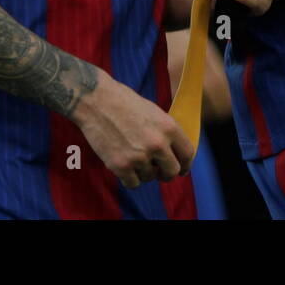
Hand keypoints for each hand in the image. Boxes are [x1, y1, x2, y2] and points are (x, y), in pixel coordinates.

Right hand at [71, 70, 195, 187]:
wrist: (96, 100)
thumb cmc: (124, 102)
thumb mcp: (154, 112)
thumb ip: (166, 133)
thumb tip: (175, 154)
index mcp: (169, 127)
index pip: (188, 154)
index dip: (186, 164)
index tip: (182, 169)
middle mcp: (157, 144)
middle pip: (172, 171)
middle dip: (166, 173)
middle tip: (159, 172)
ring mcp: (139, 156)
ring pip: (149, 177)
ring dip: (143, 172)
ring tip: (133, 156)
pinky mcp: (121, 166)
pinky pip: (133, 183)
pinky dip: (129, 178)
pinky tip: (125, 165)